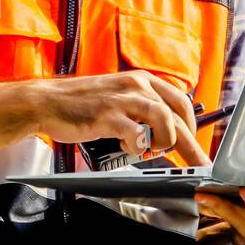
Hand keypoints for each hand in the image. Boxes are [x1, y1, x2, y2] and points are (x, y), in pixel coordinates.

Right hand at [31, 71, 210, 165]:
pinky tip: (128, 147)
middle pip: (177, 114)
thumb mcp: (118, 96)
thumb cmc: (81, 104)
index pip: (180, 100)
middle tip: (197, 163)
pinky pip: (136, 134)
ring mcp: (122, 99)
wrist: (47, 102)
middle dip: (190, 144)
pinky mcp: (108, 116)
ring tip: (151, 151)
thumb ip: (141, 108)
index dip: (192, 124)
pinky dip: (137, 147)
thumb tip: (164, 130)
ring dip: (164, 141)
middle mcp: (136, 85)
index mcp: (141, 80)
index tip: (194, 143)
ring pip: (164, 120)